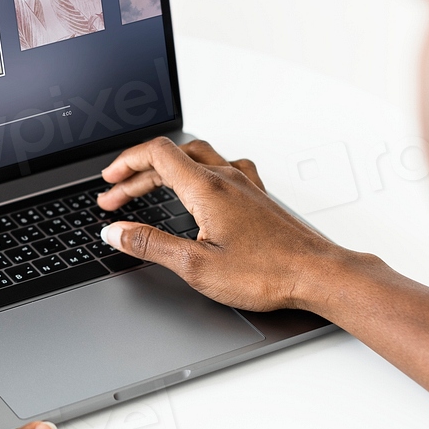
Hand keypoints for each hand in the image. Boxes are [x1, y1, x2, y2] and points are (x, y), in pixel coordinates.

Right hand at [96, 137, 352, 312]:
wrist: (319, 275)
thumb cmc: (267, 272)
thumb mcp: (196, 265)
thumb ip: (150, 244)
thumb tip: (115, 231)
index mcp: (207, 187)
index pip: (156, 154)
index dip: (126, 162)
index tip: (109, 180)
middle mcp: (226, 177)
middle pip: (171, 157)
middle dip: (137, 174)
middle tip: (116, 197)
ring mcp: (244, 184)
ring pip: (196, 158)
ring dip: (165, 170)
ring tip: (148, 185)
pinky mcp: (258, 197)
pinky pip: (222, 168)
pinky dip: (197, 172)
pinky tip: (200, 185)